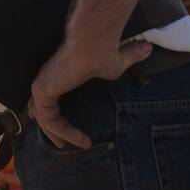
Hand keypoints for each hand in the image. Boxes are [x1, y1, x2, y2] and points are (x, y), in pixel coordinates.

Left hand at [27, 37, 152, 148]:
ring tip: (74, 146)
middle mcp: (48, 79)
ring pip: (43, 117)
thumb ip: (129, 57)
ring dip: (57, 134)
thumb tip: (148, 47)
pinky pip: (49, 119)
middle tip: (60, 146)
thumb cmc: (103, 51)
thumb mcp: (119, 62)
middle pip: (41, 110)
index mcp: (60, 74)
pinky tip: (79, 140)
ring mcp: (42, 84)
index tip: (71, 126)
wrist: (94, 43)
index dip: (58, 115)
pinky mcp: (42, 90)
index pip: (50, 99)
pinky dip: (62, 131)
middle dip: (50, 129)